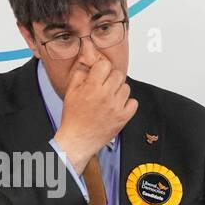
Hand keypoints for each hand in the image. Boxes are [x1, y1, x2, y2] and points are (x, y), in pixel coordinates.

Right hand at [53, 56, 137, 171]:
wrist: (78, 139)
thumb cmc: (73, 118)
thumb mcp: (70, 92)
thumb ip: (80, 75)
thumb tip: (89, 66)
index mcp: (91, 87)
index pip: (105, 65)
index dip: (102, 68)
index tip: (100, 73)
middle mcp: (105, 95)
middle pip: (118, 75)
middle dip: (112, 78)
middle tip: (106, 85)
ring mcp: (116, 107)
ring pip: (126, 88)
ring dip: (119, 90)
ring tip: (111, 97)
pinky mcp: (123, 118)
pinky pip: (133, 103)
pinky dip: (128, 103)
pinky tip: (118, 106)